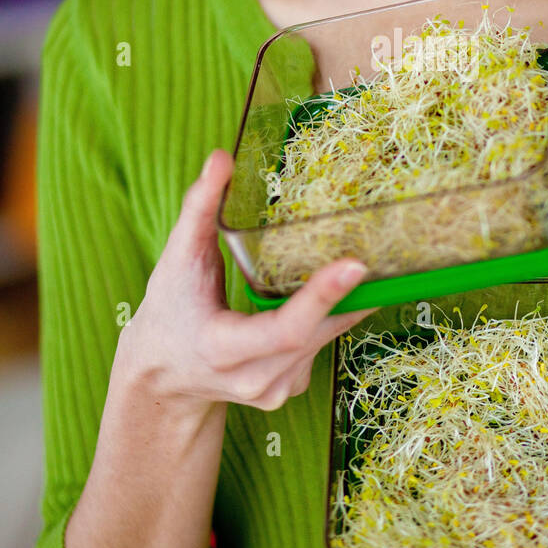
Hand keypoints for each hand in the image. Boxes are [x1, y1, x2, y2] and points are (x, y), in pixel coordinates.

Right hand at [114, 148, 376, 414]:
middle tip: (382, 247)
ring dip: (346, 300)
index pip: (283, 330)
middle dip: (350, 291)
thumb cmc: (171, 311)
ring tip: (362, 259)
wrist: (165, 373)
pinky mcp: (292, 387)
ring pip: (328, 337)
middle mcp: (254, 378)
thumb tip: (220, 158)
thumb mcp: (177, 260)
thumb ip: (199, 209)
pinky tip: (332, 289)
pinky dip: (332, 313)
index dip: (321, 298)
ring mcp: (277, 389)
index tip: (355, 265)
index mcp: (222, 349)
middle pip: (318, 331)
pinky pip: (325, 343)